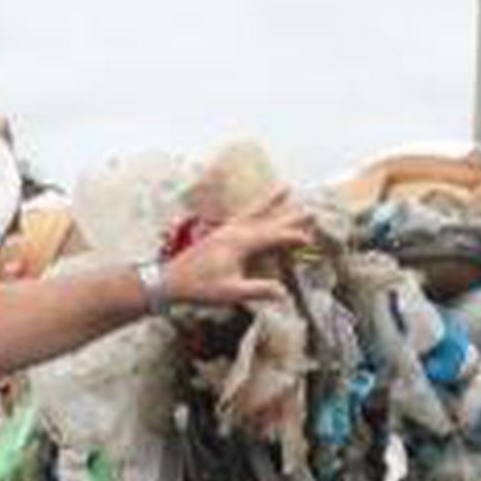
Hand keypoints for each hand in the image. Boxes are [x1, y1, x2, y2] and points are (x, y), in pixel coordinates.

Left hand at [166, 188, 318, 306]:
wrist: (170, 281)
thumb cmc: (200, 288)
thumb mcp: (231, 292)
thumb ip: (258, 290)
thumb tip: (284, 293)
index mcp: (239, 243)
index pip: (273, 236)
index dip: (293, 238)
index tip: (310, 240)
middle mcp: (234, 231)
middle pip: (267, 219)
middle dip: (290, 215)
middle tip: (310, 210)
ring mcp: (225, 230)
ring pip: (254, 212)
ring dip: (270, 201)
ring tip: (285, 187)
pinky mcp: (219, 234)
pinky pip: (241, 216)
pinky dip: (253, 209)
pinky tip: (256, 209)